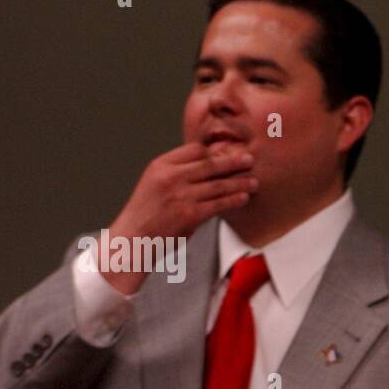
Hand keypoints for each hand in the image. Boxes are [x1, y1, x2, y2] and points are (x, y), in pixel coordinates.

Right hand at [103, 142, 257, 293]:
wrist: (134, 237)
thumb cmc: (147, 211)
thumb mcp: (154, 182)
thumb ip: (177, 172)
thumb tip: (208, 166)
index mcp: (161, 165)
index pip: (194, 150)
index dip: (215, 151)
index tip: (229, 151)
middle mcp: (171, 177)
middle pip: (210, 164)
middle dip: (233, 162)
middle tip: (249, 159)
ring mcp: (181, 196)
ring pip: (218, 185)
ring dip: (239, 182)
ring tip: (254, 181)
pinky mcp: (190, 214)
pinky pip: (219, 204)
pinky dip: (234, 200)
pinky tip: (244, 197)